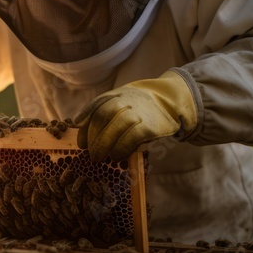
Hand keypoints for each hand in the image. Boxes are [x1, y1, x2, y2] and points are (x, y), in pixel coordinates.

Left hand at [73, 71, 196, 161]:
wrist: (172, 100)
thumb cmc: (142, 106)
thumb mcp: (124, 100)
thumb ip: (107, 110)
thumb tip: (87, 133)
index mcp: (117, 94)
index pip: (96, 105)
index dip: (84, 120)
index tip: (79, 137)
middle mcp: (126, 100)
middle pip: (103, 116)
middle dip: (92, 136)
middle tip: (88, 152)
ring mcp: (138, 112)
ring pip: (116, 126)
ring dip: (103, 144)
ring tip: (98, 158)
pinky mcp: (150, 126)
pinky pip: (132, 137)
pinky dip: (121, 148)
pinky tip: (116, 157)